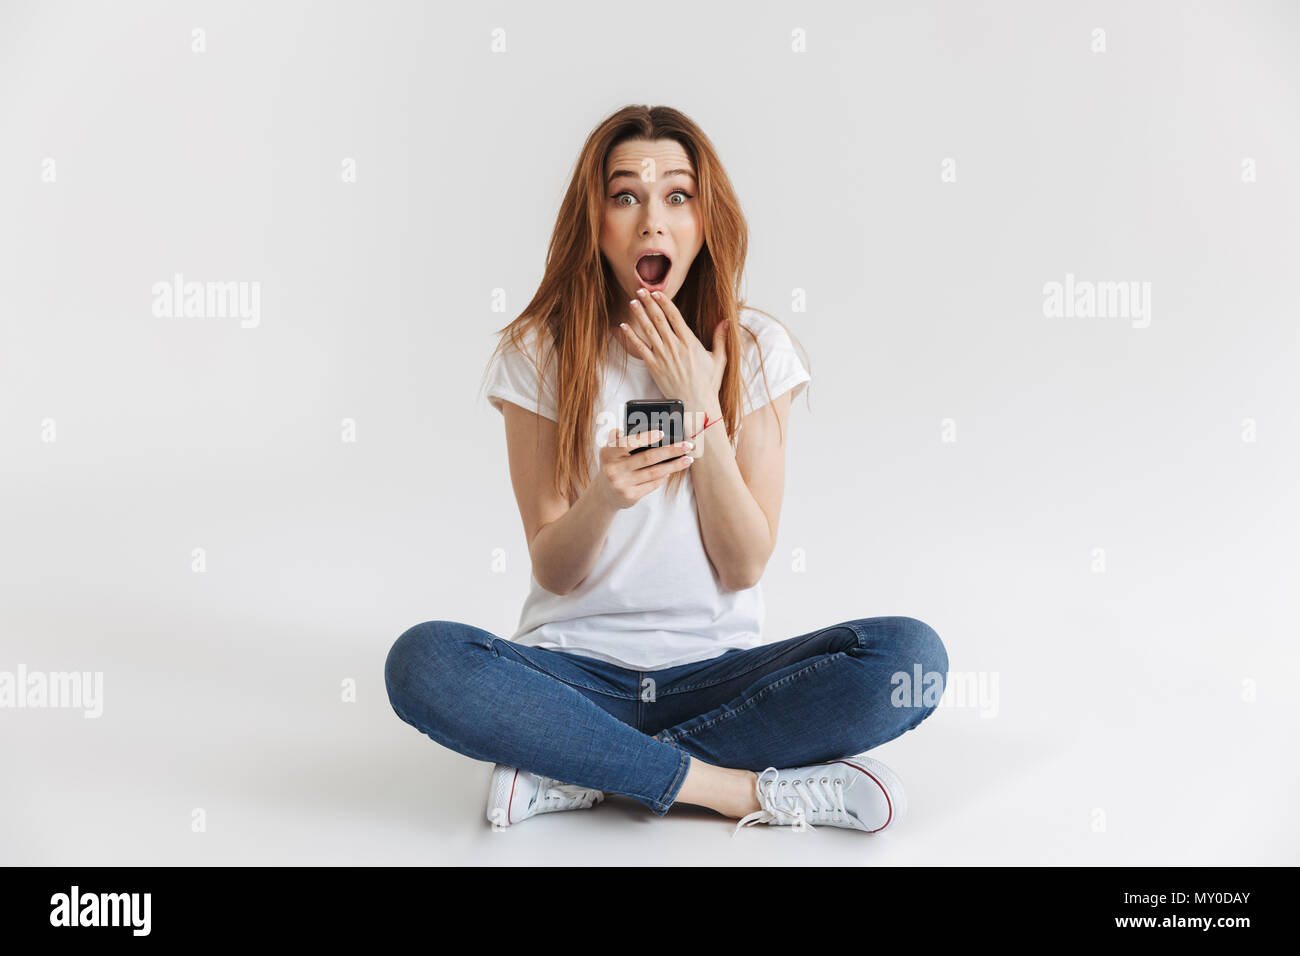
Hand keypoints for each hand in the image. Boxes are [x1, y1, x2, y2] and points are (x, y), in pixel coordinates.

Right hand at [595, 427, 694, 509]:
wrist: (605, 493)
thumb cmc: (613, 465)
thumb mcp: (610, 450)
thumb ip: (619, 437)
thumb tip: (640, 425)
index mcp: (608, 453)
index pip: (628, 442)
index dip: (646, 437)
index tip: (663, 433)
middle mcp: (613, 469)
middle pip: (648, 458)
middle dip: (670, 451)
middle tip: (687, 445)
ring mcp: (622, 484)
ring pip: (654, 472)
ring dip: (674, 465)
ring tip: (687, 459)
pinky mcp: (630, 496)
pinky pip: (652, 484)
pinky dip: (664, 476)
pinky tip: (672, 470)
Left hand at [620, 290, 725, 409]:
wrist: (695, 404)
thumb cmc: (708, 383)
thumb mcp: (719, 359)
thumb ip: (720, 338)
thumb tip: (726, 321)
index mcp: (689, 342)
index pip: (674, 316)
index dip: (665, 302)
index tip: (657, 292)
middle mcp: (674, 346)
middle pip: (659, 319)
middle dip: (649, 303)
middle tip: (641, 290)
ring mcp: (662, 356)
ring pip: (648, 330)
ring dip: (639, 314)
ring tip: (632, 301)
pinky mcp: (653, 366)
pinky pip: (640, 348)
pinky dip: (631, 336)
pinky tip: (624, 326)